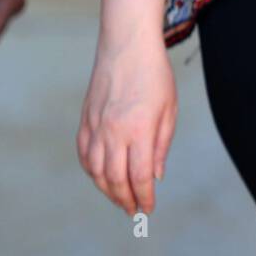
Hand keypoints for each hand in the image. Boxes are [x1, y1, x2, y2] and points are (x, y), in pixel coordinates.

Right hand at [78, 37, 176, 217]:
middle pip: (115, 180)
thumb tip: (155, 175)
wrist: (127, 45)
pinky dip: (92, 171)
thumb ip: (162, 145)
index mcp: (139, 130)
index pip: (139, 177)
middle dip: (126, 200)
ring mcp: (96, 127)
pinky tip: (102, 177)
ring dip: (108, 190)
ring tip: (120, 199)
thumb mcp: (170, 109)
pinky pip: (85, 155)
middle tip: (134, 210)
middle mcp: (114, 132)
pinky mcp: (85, 120)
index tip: (148, 208)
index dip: (144, 198)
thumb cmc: (154, 74)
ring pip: (96, 172)